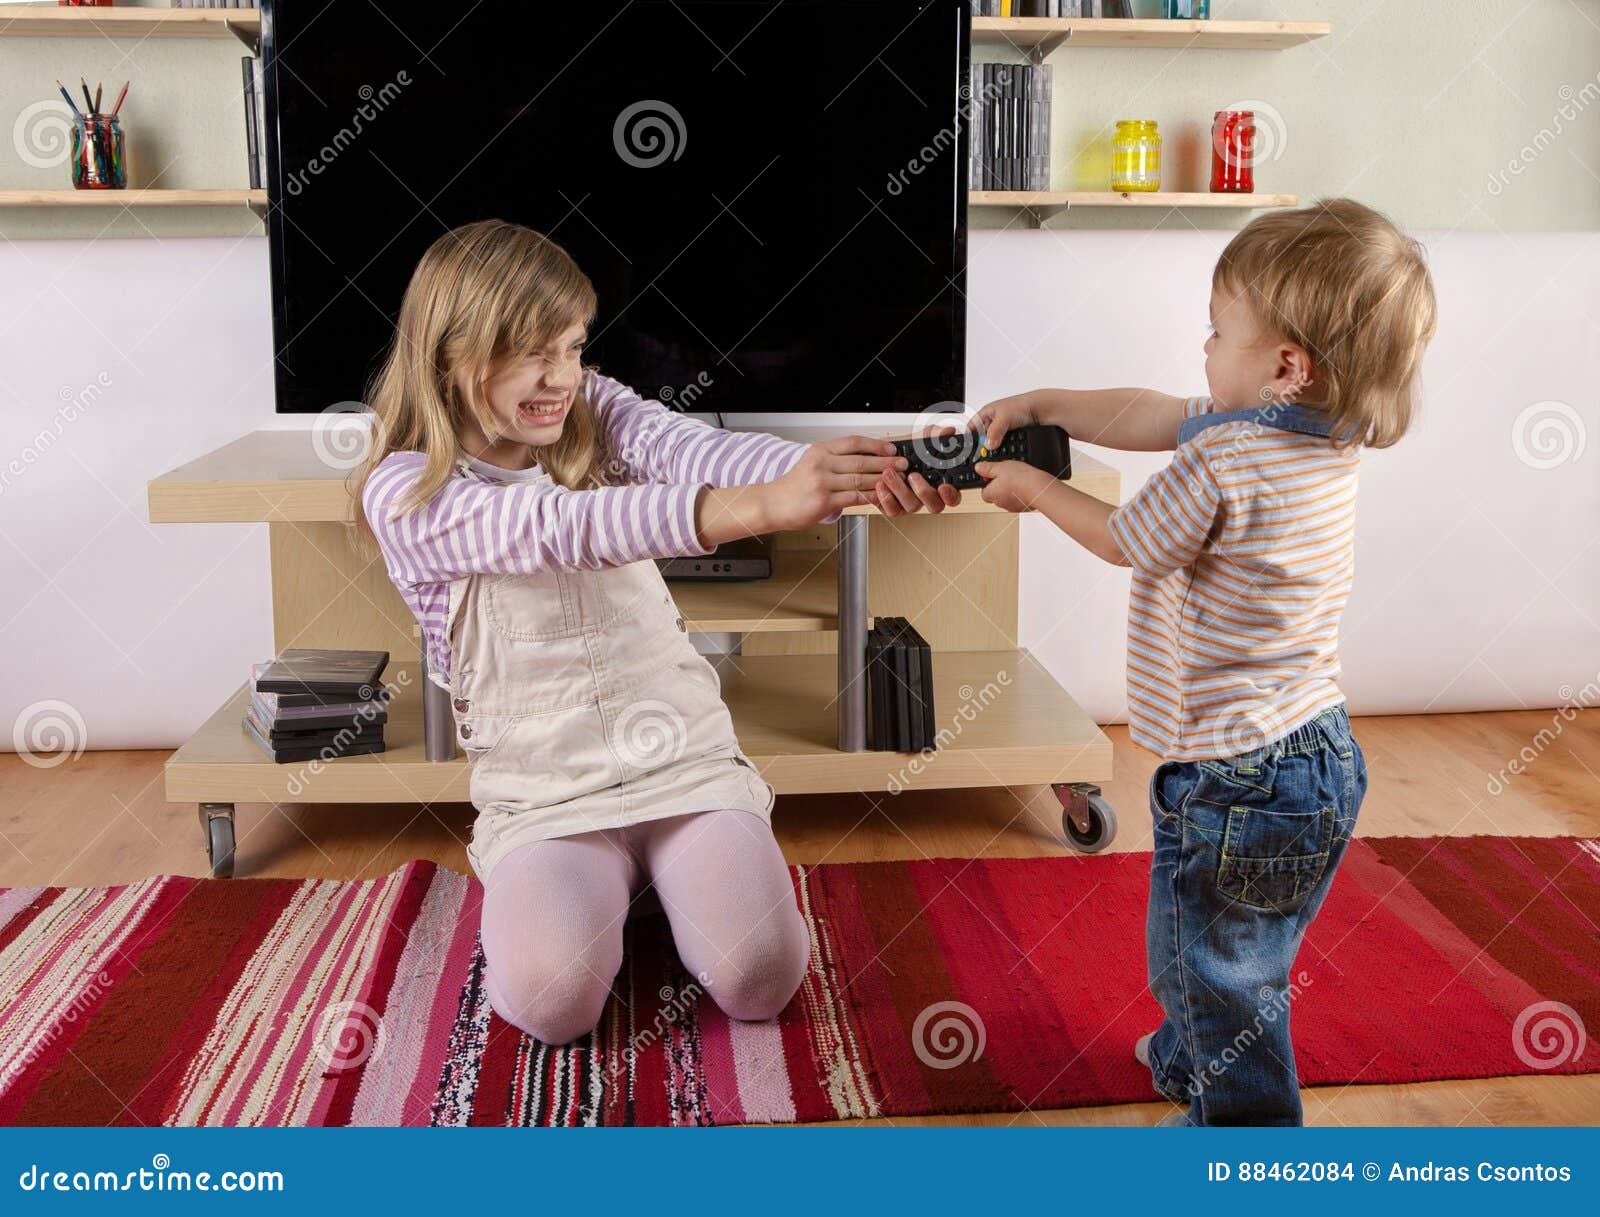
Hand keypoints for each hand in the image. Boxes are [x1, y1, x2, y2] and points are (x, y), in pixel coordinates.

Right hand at [763, 434, 904, 531]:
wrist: (773, 504)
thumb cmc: (794, 487)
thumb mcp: (812, 463)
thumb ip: (835, 460)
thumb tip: (864, 460)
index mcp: (820, 450)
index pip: (854, 442)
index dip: (876, 444)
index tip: (891, 448)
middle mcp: (821, 463)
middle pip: (860, 460)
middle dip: (885, 463)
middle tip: (902, 464)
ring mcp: (822, 482)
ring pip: (860, 479)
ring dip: (882, 480)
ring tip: (896, 480)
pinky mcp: (824, 501)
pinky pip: (854, 497)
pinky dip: (870, 497)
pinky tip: (881, 496)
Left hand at [873, 423, 961, 516]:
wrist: (881, 456)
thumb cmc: (906, 451)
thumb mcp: (922, 440)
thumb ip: (935, 436)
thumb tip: (947, 431)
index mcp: (940, 483)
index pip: (953, 497)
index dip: (951, 495)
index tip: (944, 486)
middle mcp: (928, 497)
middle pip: (935, 506)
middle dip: (924, 492)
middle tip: (913, 475)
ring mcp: (911, 503)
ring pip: (912, 507)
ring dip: (900, 491)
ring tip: (889, 473)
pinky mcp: (894, 507)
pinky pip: (893, 511)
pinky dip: (886, 499)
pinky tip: (881, 484)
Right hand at [967, 391, 1038, 449]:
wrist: (1039, 410)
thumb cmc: (1021, 405)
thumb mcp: (1004, 417)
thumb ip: (994, 432)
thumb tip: (988, 445)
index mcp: (985, 414)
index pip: (971, 428)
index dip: (968, 438)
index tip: (969, 449)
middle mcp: (991, 422)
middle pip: (981, 438)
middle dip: (982, 446)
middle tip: (983, 453)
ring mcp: (1000, 430)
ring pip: (992, 443)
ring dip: (994, 447)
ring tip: (995, 451)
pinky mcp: (1008, 436)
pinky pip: (1002, 445)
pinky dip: (1003, 448)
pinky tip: (1004, 450)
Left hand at [973, 459, 1051, 512]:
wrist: (1038, 488)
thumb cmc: (1020, 479)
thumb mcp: (1000, 466)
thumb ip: (988, 468)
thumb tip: (978, 468)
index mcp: (991, 494)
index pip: (984, 492)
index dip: (988, 483)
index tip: (993, 475)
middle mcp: (1000, 503)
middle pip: (996, 495)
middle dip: (1000, 486)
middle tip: (1007, 475)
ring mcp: (1012, 507)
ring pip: (1008, 498)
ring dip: (1011, 491)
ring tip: (1018, 479)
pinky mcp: (1023, 508)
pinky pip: (1019, 501)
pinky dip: (1021, 494)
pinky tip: (1026, 486)